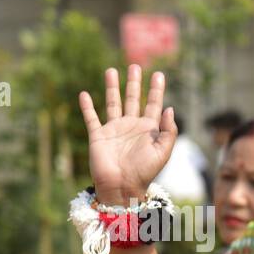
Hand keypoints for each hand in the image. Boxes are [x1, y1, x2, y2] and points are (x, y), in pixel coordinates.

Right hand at [79, 65, 176, 204]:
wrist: (122, 186)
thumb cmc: (145, 172)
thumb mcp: (163, 152)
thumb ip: (168, 131)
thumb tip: (169, 108)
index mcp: (148, 130)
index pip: (154, 104)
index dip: (156, 90)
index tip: (159, 74)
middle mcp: (131, 126)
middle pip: (133, 99)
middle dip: (134, 83)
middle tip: (135, 66)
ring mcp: (114, 130)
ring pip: (113, 102)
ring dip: (112, 87)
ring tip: (112, 70)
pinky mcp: (98, 135)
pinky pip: (91, 118)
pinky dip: (86, 106)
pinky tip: (84, 94)